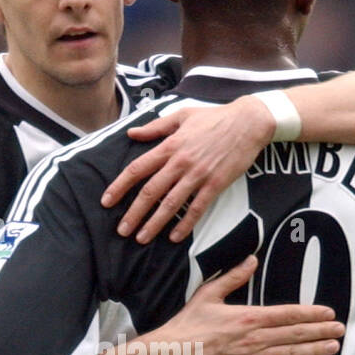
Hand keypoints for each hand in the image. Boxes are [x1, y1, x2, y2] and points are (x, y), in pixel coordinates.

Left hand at [101, 96, 273, 243]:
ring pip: (171, 204)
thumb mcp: (181, 116)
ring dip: (154, 224)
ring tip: (142, 238)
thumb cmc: (214, 117)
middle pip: (150, 191)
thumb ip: (155, 128)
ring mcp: (198, 175)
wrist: (248, 122)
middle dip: (133, 213)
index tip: (106, 202)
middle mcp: (180, 162)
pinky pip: (197, 208)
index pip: (137, 169)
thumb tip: (132, 134)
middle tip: (122, 230)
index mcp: (169, 145)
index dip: (120, 186)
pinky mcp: (215, 184)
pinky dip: (185, 224)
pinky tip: (174, 237)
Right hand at [160, 255, 343, 354]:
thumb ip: (233, 277)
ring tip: (333, 347)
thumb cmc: (190, 324)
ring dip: (315, 350)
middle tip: (340, 330)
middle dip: (321, 331)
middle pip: (296, 334)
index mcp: (249, 317)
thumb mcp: (209, 293)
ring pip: (292, 354)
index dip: (311, 313)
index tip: (328, 313)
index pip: (288, 314)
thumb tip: (251, 260)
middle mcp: (256, 338)